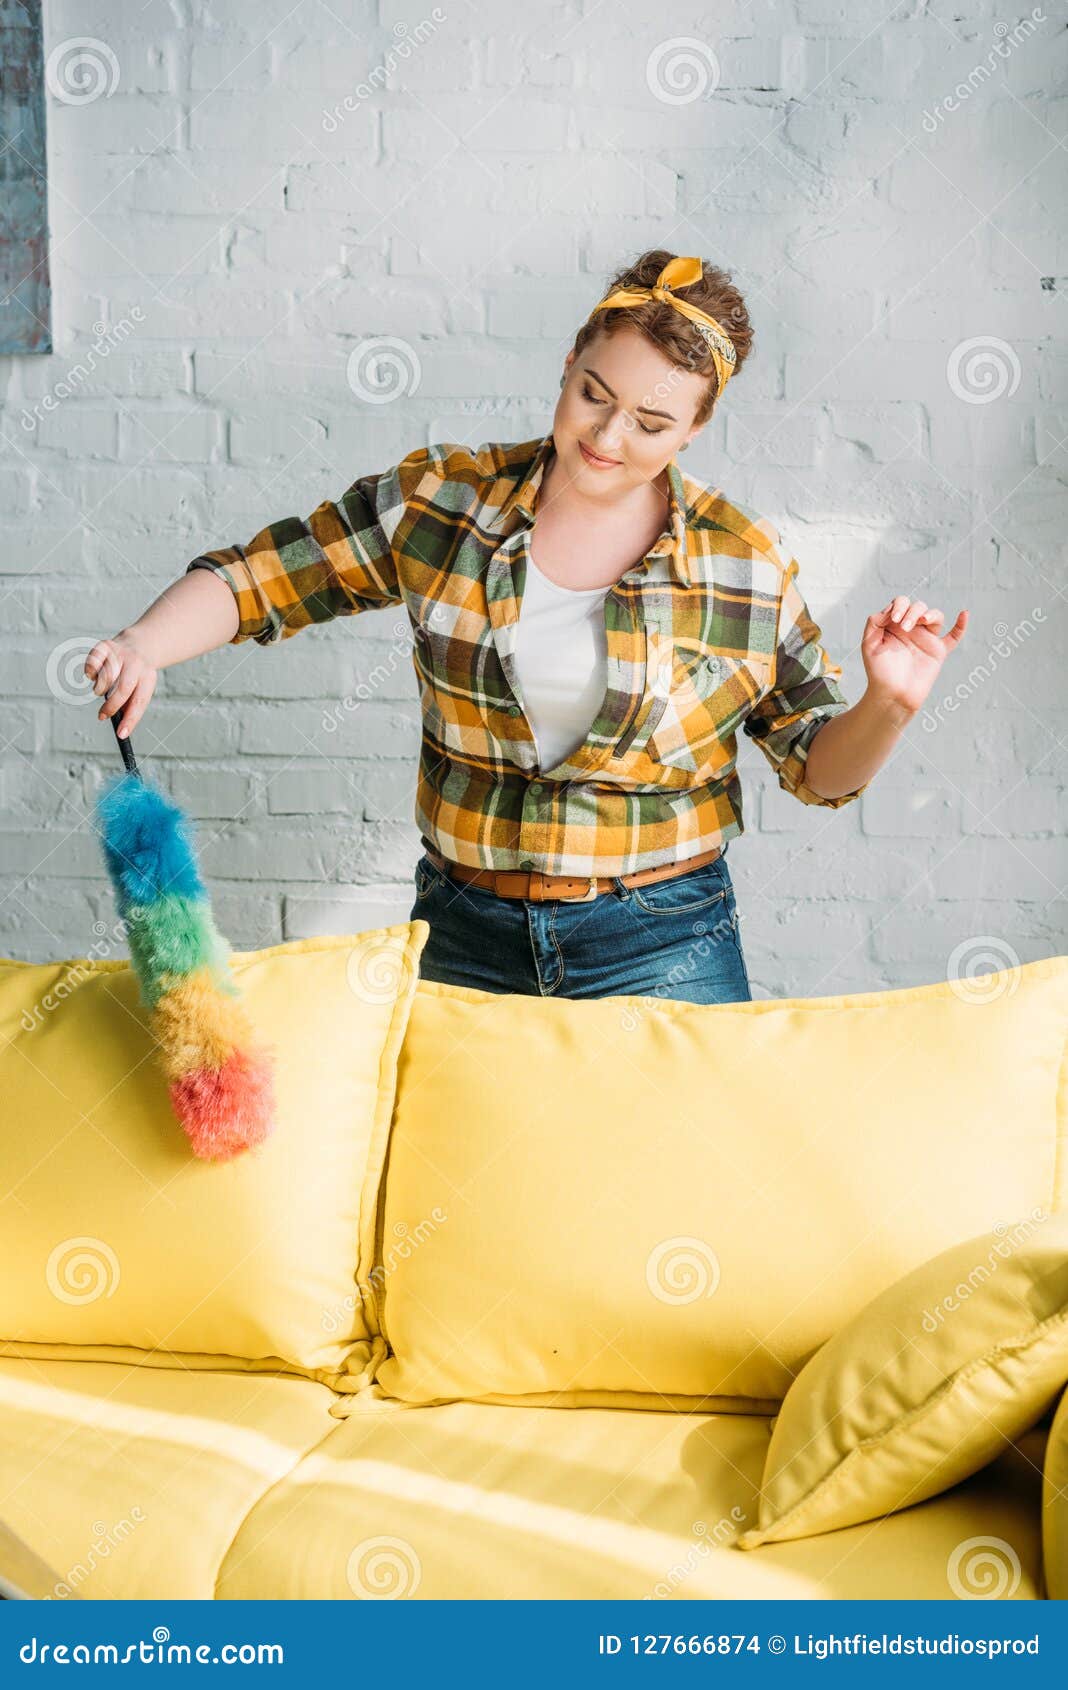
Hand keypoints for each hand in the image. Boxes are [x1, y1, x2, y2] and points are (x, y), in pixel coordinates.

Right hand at [84, 631, 157, 739]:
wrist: (141, 645)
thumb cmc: (139, 676)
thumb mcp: (141, 689)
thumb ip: (130, 706)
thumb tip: (120, 727)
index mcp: (148, 677)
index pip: (139, 701)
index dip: (130, 719)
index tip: (121, 734)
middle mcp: (136, 663)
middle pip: (123, 689)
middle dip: (111, 706)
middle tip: (103, 716)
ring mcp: (120, 653)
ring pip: (104, 677)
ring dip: (100, 689)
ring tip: (103, 689)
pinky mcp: (105, 646)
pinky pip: (91, 664)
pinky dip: (90, 674)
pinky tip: (96, 674)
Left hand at [861, 596, 967, 715]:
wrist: (893, 695)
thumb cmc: (879, 671)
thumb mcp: (869, 643)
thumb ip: (874, 622)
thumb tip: (889, 609)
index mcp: (894, 625)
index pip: (900, 603)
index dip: (899, 606)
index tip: (893, 619)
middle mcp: (911, 629)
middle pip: (918, 606)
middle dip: (912, 611)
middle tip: (905, 627)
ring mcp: (926, 639)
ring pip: (935, 616)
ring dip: (930, 614)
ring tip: (922, 621)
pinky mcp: (938, 651)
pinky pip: (954, 636)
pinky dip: (961, 625)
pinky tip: (964, 614)